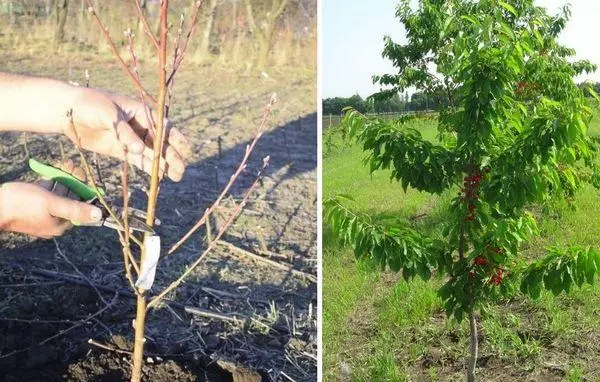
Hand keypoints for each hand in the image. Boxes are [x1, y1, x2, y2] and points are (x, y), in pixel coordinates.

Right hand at [0, 161, 102, 238]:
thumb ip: (75, 208)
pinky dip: (51, 180)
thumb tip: (99, 215)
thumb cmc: (21, 204)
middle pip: (70, 198)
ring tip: (66, 163)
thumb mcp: (52, 204)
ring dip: (63, 177)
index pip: (80, 206)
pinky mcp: (34, 204)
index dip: (84, 189)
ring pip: (59, 192)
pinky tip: (54, 169)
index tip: (84, 174)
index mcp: (60, 224)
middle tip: (74, 166)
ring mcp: (43, 212)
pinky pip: (47, 191)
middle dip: (73, 180)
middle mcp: (54, 220)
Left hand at [64, 87, 188, 181]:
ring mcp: (131, 139)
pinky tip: (159, 177)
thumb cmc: (89, 104)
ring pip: (152, 153)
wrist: (66, 110)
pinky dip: (149, 168)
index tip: (185, 149)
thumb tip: (140, 149)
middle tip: (181, 170)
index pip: (162, 126)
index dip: (175, 138)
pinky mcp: (121, 150)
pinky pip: (138, 160)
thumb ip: (125, 132)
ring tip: (176, 177)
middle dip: (172, 155)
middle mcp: (140, 126)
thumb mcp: (108, 114)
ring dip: (164, 164)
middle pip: (160, 142)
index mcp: (140, 112)